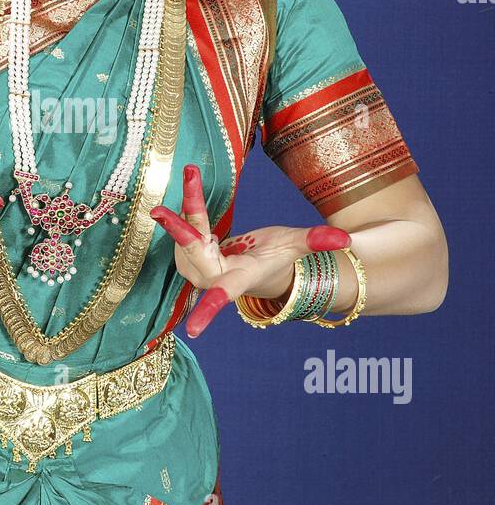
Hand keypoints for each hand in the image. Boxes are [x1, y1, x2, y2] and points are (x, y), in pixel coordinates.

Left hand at [150, 163, 349, 337]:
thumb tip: (346, 240)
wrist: (255, 264)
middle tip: (158, 210)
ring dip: (187, 204)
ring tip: (191, 173)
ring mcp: (195, 269)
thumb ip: (316, 241)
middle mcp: (212, 277)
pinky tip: (190, 187)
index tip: (192, 331)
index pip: (224, 297)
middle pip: (192, 249)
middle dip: (179, 228)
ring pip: (184, 235)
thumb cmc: (276, 257)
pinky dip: (182, 209)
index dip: (208, 313)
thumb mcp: (296, 245)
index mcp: (238, 279)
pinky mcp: (185, 258)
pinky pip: (180, 231)